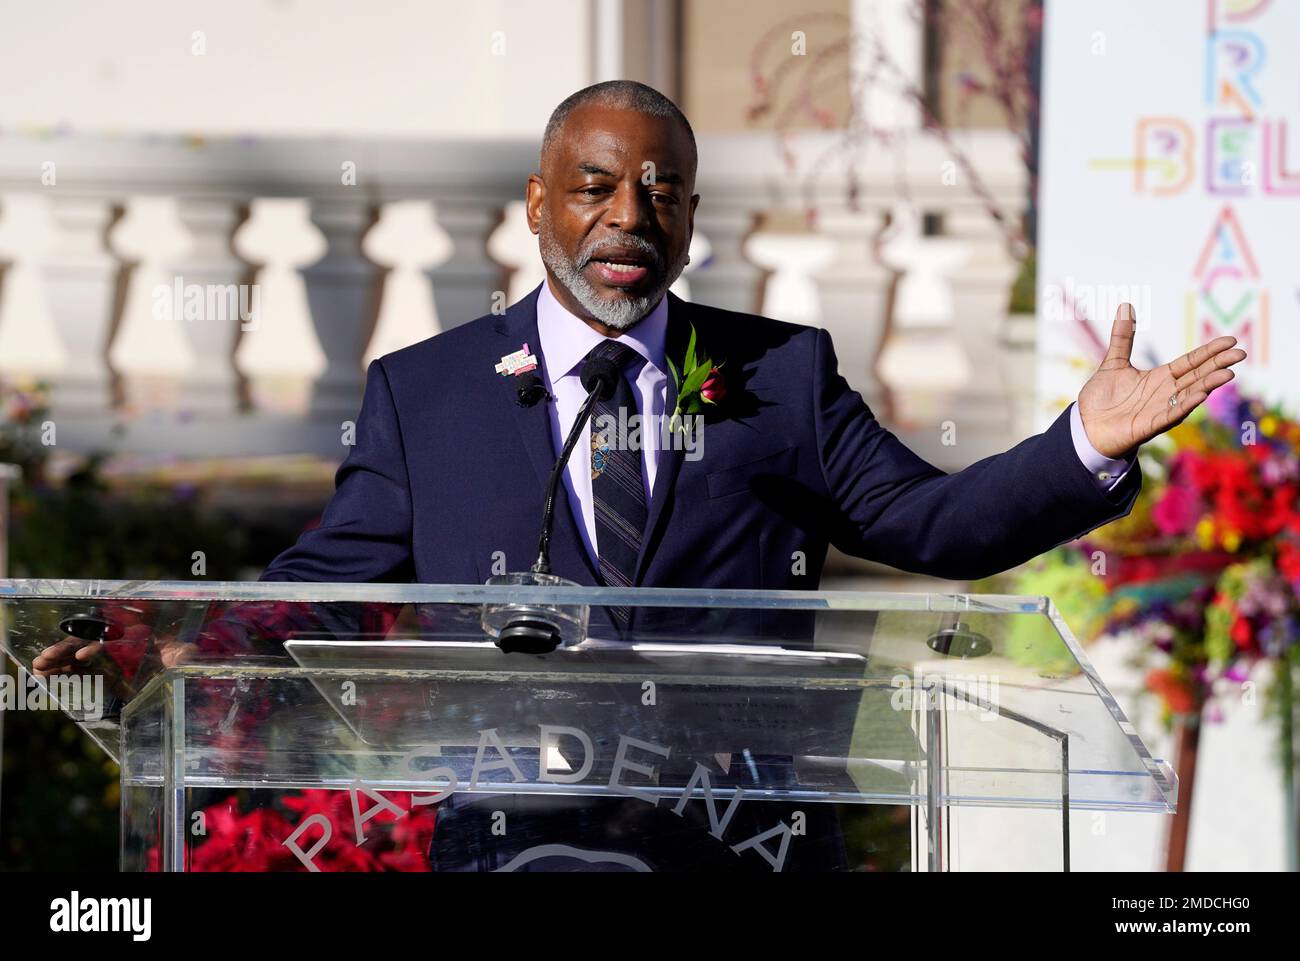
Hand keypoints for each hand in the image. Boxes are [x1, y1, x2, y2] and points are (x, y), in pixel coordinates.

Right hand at [32, 634, 196, 700]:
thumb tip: (189, 653)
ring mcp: (112, 659)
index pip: (113, 641)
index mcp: (137, 635)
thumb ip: (185, 656)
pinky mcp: (108, 674)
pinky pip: (82, 672)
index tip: (84, 656)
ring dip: (59, 661)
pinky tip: (47, 676)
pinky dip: (66, 673)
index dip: (98, 648)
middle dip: (66, 651)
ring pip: (79, 657)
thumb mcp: (186, 656)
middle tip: (43, 659)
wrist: (186, 669)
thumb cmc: (185, 659)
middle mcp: (120, 644)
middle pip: (88, 644)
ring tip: (38, 667)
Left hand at [1077, 303, 1246, 457]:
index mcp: (1160, 378)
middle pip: (1197, 376)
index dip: (1209, 352)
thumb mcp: (1113, 363)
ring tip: (1227, 374)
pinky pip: (1171, 415)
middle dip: (1218, 365)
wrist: (1085, 428)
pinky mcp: (1149, 426)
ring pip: (1189, 396)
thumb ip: (1122, 337)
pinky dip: (1185, 406)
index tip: (1230, 340)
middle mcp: (1165, 394)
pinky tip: (1200, 396)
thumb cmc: (1101, 399)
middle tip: (1240, 353)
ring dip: (1208, 385)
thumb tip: (1125, 305)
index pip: (1191, 362)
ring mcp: (1160, 410)